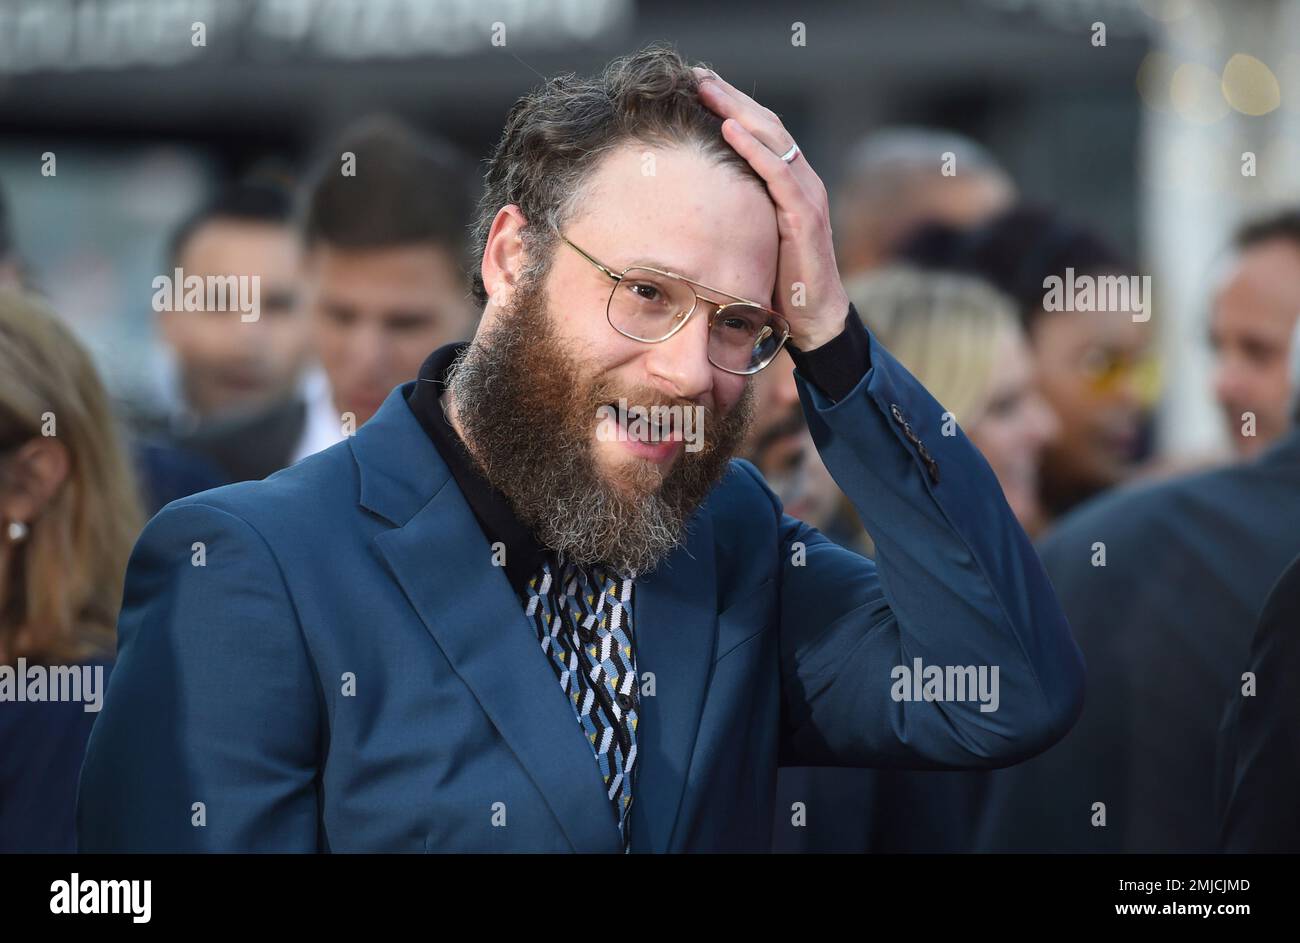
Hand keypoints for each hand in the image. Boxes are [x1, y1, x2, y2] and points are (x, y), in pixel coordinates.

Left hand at [693, 67, 849, 350]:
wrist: (814, 318)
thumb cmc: (780, 282)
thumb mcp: (753, 238)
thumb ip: (737, 214)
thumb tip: (694, 203)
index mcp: (789, 183)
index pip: (761, 132)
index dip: (732, 105)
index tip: (699, 86)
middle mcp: (802, 180)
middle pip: (766, 125)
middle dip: (731, 97)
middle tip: (697, 74)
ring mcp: (806, 195)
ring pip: (773, 139)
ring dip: (738, 111)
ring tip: (707, 90)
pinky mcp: (805, 216)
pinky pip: (778, 173)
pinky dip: (754, 149)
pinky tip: (729, 130)